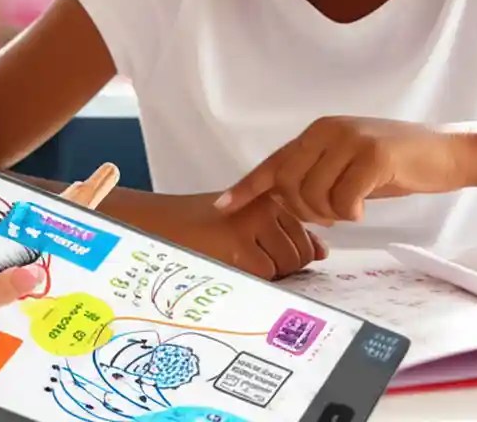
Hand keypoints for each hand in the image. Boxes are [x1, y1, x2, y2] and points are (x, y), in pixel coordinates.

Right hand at [142, 193, 326, 279]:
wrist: (154, 223)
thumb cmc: (197, 226)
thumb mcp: (244, 220)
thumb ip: (283, 233)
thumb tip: (322, 252)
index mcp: (268, 196)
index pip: (305, 239)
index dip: (286, 256)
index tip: (257, 253)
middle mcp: (265, 204)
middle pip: (301, 255)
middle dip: (279, 268)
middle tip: (241, 259)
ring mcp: (253, 222)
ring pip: (287, 267)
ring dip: (264, 274)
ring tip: (232, 259)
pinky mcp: (239, 242)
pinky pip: (265, 275)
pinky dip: (249, 279)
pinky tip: (225, 265)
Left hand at [214, 117, 469, 225]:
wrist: (446, 153)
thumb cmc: (395, 164)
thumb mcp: (346, 164)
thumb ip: (316, 174)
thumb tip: (282, 199)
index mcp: (317, 133)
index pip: (274, 163)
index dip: (247, 187)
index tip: (223, 204)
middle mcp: (328, 131)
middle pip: (288, 185)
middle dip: (303, 211)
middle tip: (328, 216)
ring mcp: (350, 139)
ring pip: (314, 196)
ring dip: (330, 214)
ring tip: (350, 208)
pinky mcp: (373, 155)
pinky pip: (344, 200)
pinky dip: (351, 212)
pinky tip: (364, 207)